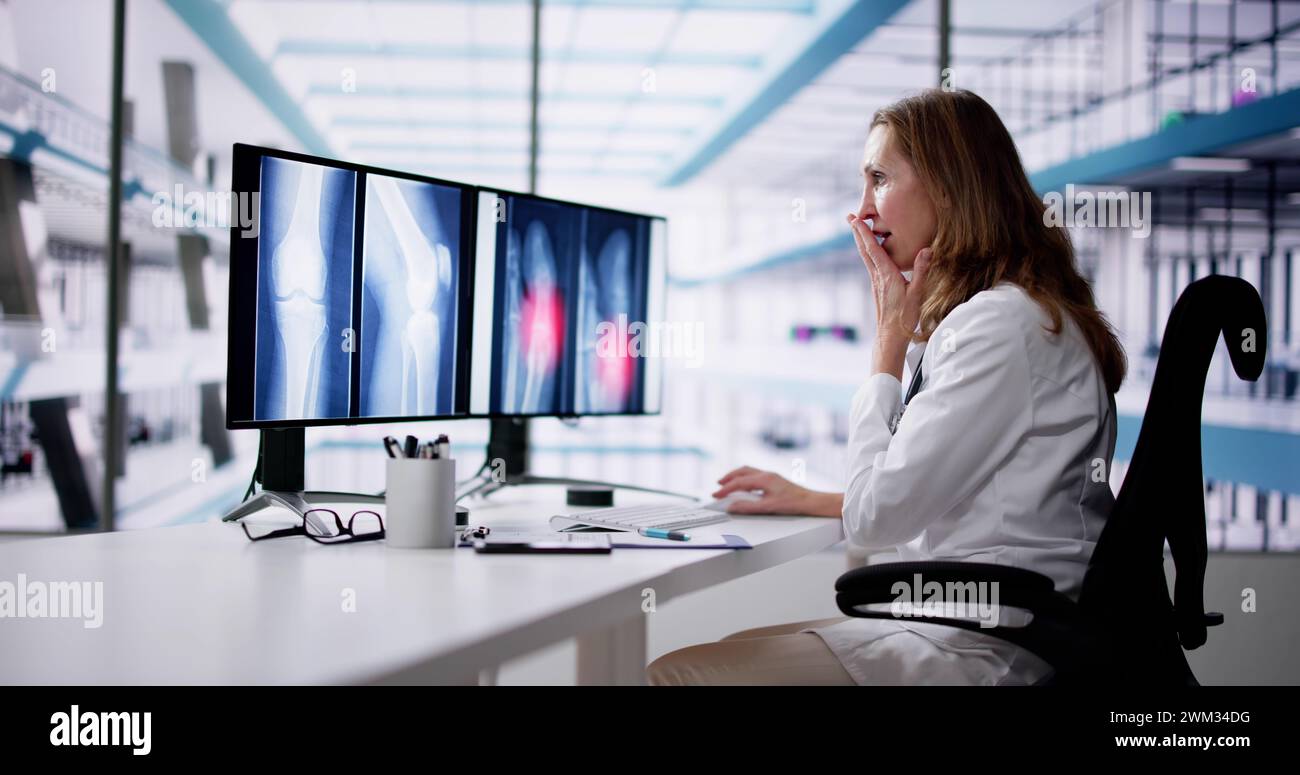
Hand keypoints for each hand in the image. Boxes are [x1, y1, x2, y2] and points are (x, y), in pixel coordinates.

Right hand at [712, 466, 841, 517]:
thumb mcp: (767, 507)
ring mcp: (771, 476)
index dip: (725, 489)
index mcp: (763, 479)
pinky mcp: (775, 480)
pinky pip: (755, 475)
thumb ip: (748, 507)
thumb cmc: (792, 503)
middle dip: (728, 478)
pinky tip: (746, 486)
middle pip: (741, 471)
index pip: (738, 482)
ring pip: (748, 471)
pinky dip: (745, 478)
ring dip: (736, 476)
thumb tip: (732, 507)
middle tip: (719, 485)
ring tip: (728, 483)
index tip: (716, 495)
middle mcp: (766, 474)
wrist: (810, 502)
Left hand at [847, 214, 931, 378]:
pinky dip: (869, 252)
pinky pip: (871, 265)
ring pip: (866, 256)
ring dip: (862, 240)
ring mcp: (876, 282)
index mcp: (886, 275)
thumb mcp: (917, 293)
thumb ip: (921, 271)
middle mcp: (878, 276)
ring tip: (858, 228)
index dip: (864, 232)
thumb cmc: (904, 318)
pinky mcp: (879, 288)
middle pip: (865, 249)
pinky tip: (872, 251)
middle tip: (850, 216)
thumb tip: (926, 249)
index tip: (855, 218)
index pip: (873, 249)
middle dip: (857, 232)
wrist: (890, 336)